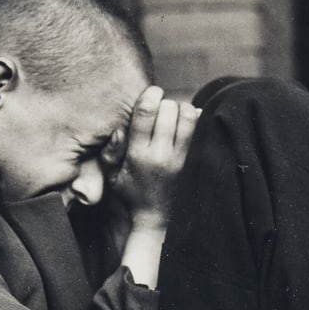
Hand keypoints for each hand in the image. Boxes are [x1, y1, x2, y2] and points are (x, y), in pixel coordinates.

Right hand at [107, 85, 198, 230]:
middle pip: (168, 110)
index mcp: (137, 154)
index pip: (145, 114)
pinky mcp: (191, 162)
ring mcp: (178, 158)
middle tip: (162, 108)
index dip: (150, 96)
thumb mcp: (112, 175)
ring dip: (182, 108)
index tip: (152, 92)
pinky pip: (198, 130)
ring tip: (175, 113)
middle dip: (165, 102)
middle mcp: (159, 154)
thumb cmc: (131, 192)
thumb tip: (119, 130)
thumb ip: (110, 152)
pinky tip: (186, 120)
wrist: (156, 217)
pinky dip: (194, 118)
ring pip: (187, 117)